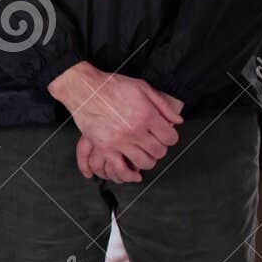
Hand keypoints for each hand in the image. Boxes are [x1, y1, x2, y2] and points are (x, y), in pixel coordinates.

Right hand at [50, 62, 182, 175]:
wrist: (84, 89)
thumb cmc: (112, 86)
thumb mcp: (142, 87)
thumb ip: (162, 105)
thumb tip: (177, 122)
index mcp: (147, 116)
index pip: (170, 138)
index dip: (169, 137)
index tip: (164, 135)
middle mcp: (135, 131)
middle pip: (159, 152)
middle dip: (159, 149)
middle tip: (153, 143)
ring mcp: (119, 141)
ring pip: (144, 163)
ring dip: (147, 161)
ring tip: (143, 154)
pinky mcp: (104, 148)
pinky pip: (121, 169)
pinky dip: (129, 175)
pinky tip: (134, 174)